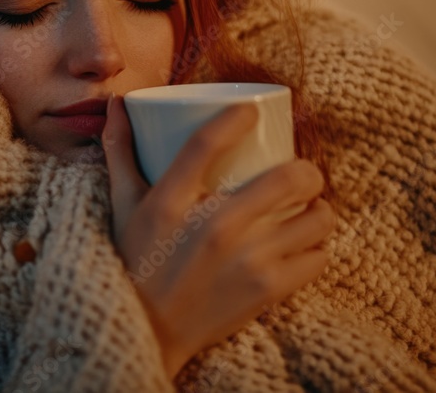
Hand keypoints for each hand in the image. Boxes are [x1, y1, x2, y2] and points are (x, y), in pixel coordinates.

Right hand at [102, 96, 333, 378]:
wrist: (148, 333)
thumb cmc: (136, 261)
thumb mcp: (123, 205)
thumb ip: (119, 151)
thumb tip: (118, 103)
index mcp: (170, 202)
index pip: (207, 143)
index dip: (236, 118)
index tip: (250, 112)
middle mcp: (212, 228)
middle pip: (288, 178)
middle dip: (305, 170)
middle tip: (299, 173)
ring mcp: (245, 261)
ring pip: (316, 217)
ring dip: (317, 208)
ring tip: (307, 208)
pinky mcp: (266, 290)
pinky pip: (318, 256)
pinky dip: (316, 246)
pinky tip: (304, 242)